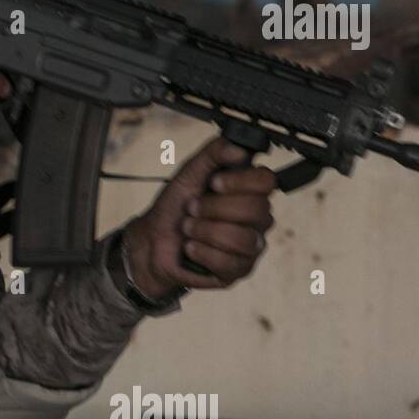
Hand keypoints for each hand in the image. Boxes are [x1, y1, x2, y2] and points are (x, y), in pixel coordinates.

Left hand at [125, 137, 276, 296]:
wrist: (152, 240)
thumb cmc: (175, 207)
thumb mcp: (188, 173)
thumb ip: (213, 153)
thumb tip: (239, 149)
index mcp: (249, 190)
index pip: (266, 181)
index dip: (239, 182)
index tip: (213, 183)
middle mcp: (257, 217)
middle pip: (255, 209)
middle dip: (213, 208)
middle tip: (191, 209)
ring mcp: (251, 245)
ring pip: (242, 238)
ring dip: (205, 232)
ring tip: (188, 229)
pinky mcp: (239, 269)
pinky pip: (230, 262)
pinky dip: (202, 252)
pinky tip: (191, 248)